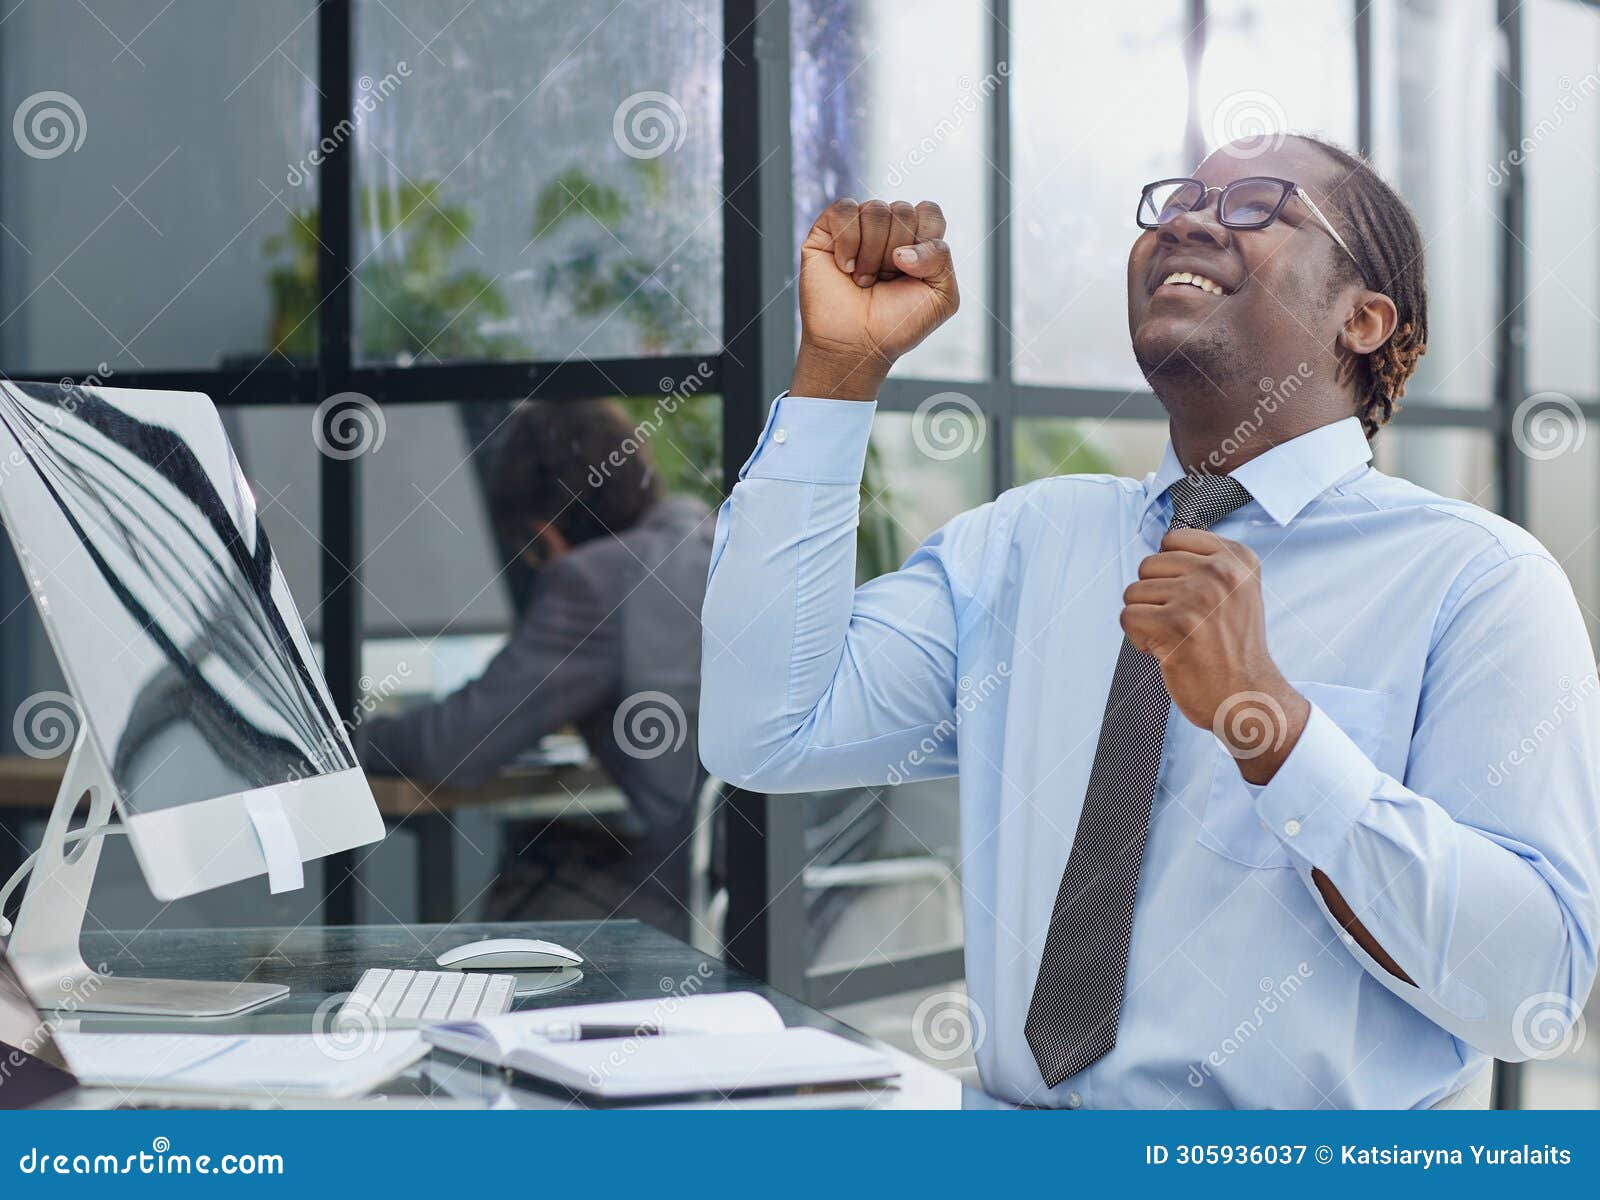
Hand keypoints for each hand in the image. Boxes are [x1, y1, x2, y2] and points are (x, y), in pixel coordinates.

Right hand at [789, 198, 958, 401]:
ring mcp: (857, 229)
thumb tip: (902, 250)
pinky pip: (844, 210)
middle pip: (903, 210)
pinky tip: (845, 268)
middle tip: (885, 280)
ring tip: (864, 280)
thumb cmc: (897, 324)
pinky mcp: (827, 232)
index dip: (926, 237)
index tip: (914, 271)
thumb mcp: (942, 296)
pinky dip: (848, 242)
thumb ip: (941, 258)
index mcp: (916, 241)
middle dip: (897, 252)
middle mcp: (887, 231)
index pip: (929, 211)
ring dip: (872, 254)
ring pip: (875, 210)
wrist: (856, 345)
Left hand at [1119, 528, 1308, 783]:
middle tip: (1181, 624)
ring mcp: (1198, 596)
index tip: (1187, 598)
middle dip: (1154, 597)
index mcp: (1238, 558)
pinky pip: (1128, 616)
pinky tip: (1163, 651)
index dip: (1168, 572)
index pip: (1173, 539)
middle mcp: (1220, 572)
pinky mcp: (1176, 623)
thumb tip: (1162, 545)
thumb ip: (1207, 563)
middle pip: (1148, 564)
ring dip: (1145, 619)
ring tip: (1175, 638)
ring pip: (1133, 591)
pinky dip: (1136, 638)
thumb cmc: (1234, 649)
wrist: (1248, 697)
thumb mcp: (1238, 592)